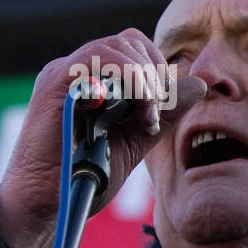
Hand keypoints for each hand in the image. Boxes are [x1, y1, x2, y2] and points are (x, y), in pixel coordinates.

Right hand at [0, 28, 207, 247]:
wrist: (46, 204)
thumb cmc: (84, 177)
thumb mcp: (136, 140)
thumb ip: (165, 113)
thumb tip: (200, 84)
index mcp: (92, 81)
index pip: (134, 48)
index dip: (158, 70)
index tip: (162, 109)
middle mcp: (76, 72)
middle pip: (129, 42)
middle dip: (156, 76)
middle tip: (154, 116)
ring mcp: (64, 74)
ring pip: (117, 46)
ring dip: (145, 80)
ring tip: (146, 117)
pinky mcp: (56, 84)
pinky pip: (99, 57)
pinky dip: (131, 77)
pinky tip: (138, 111)